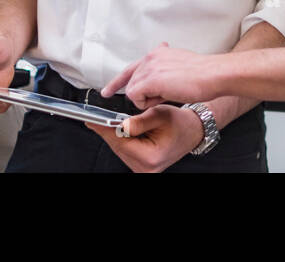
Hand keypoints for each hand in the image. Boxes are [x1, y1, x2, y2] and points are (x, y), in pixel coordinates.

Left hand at [84, 104, 204, 172]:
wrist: (192, 131)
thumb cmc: (180, 123)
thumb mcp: (160, 115)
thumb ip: (138, 121)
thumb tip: (117, 124)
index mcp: (151, 158)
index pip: (120, 142)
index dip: (104, 129)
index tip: (92, 120)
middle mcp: (145, 168)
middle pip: (117, 147)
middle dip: (108, 130)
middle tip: (99, 116)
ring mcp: (142, 169)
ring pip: (119, 149)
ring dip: (116, 134)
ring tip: (119, 121)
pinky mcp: (140, 166)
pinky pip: (124, 150)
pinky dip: (122, 139)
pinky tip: (124, 129)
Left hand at [102, 42, 222, 109]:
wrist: (214, 74)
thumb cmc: (203, 75)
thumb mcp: (179, 66)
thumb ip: (165, 69)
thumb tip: (159, 79)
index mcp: (157, 53)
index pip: (131, 68)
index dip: (117, 82)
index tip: (107, 91)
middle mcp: (150, 57)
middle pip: (132, 83)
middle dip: (144, 95)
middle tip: (165, 95)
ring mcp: (149, 67)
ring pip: (134, 91)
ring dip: (148, 99)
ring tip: (169, 93)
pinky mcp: (150, 79)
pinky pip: (136, 97)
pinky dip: (147, 103)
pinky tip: (164, 97)